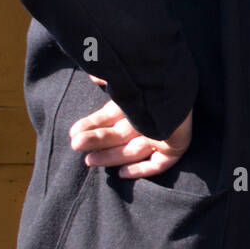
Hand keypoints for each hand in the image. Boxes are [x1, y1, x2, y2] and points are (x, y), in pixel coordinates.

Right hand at [69, 76, 192, 179]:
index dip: (93, 124)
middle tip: (76, 145)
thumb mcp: (121, 78)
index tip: (73, 132)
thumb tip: (95, 75)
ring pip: (133, 150)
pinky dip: (140, 169)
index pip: (111, 116)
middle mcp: (148, 117)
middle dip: (96, 141)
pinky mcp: (175, 146)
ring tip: (88, 160)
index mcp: (136, 101)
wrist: (176, 82)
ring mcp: (162, 133)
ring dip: (110, 156)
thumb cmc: (148, 77)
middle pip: (119, 135)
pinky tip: (122, 173)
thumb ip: (108, 77)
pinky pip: (158, 164)